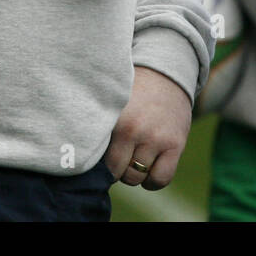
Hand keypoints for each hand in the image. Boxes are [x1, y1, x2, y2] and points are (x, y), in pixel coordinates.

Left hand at [103, 66, 192, 189]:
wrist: (165, 75)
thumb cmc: (132, 93)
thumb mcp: (112, 104)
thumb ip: (100, 127)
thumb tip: (80, 157)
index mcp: (115, 120)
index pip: (98, 160)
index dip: (98, 163)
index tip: (100, 157)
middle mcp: (135, 130)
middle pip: (116, 172)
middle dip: (116, 169)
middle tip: (119, 155)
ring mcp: (156, 139)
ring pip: (136, 177)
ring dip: (133, 174)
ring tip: (134, 158)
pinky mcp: (176, 145)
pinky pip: (161, 179)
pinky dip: (153, 181)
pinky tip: (149, 169)